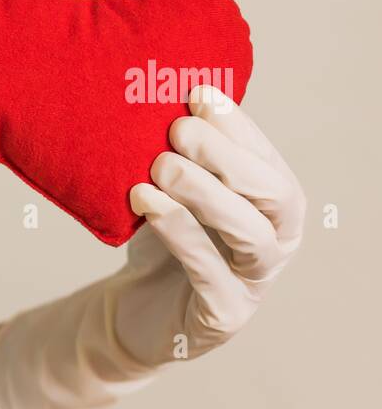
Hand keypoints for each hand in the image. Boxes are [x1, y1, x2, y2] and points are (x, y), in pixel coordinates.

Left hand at [0, 84, 304, 408]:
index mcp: (274, 207)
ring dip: (205, 192)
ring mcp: (255, 282)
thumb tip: (157, 96)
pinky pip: (209, 270)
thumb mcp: (172, 193)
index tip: (197, 93)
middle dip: (227, 156)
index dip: (237, 126)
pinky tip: (144, 202)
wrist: (130, 313)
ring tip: (158, 166)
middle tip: (176, 129)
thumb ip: (181, 155)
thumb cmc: (160, 243)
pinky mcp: (224, 315)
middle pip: (274, 194)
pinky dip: (178, 231)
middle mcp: (278, 242)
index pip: (267, 158)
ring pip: (251, 233)